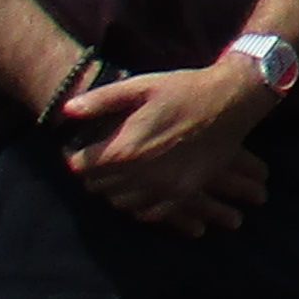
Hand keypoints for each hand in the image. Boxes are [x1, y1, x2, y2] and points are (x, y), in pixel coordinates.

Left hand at [61, 62, 275, 235]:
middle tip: (100, 160)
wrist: (232, 100)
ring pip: (121, 203)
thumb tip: (66, 110)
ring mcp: (165, 187)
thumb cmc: (183, 90)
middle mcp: (142, 174)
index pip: (80, 168)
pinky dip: (140, 206)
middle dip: (94, 174)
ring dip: (115, 191)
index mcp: (125, 147)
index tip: (79, 150)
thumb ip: (101, 100)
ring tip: (120, 174)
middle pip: (98, 187)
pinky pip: (150, 213)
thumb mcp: (141, 85)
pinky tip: (141, 190)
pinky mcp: (185, 192)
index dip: (76, 158)